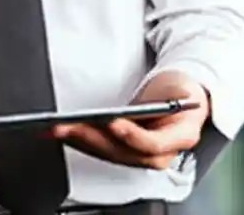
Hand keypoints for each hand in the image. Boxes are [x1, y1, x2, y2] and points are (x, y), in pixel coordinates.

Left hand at [52, 72, 208, 169]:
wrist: (185, 97)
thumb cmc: (182, 90)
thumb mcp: (181, 87)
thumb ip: (166, 97)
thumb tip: (139, 107)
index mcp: (182, 137)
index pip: (153, 145)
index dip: (132, 136)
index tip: (112, 123)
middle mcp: (162, 153)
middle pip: (124, 152)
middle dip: (93, 139)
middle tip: (68, 127)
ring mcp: (143, 155)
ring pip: (109, 154)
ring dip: (81, 142)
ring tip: (58, 128)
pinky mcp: (127, 151)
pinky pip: (104, 150)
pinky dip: (83, 142)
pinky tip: (65, 133)